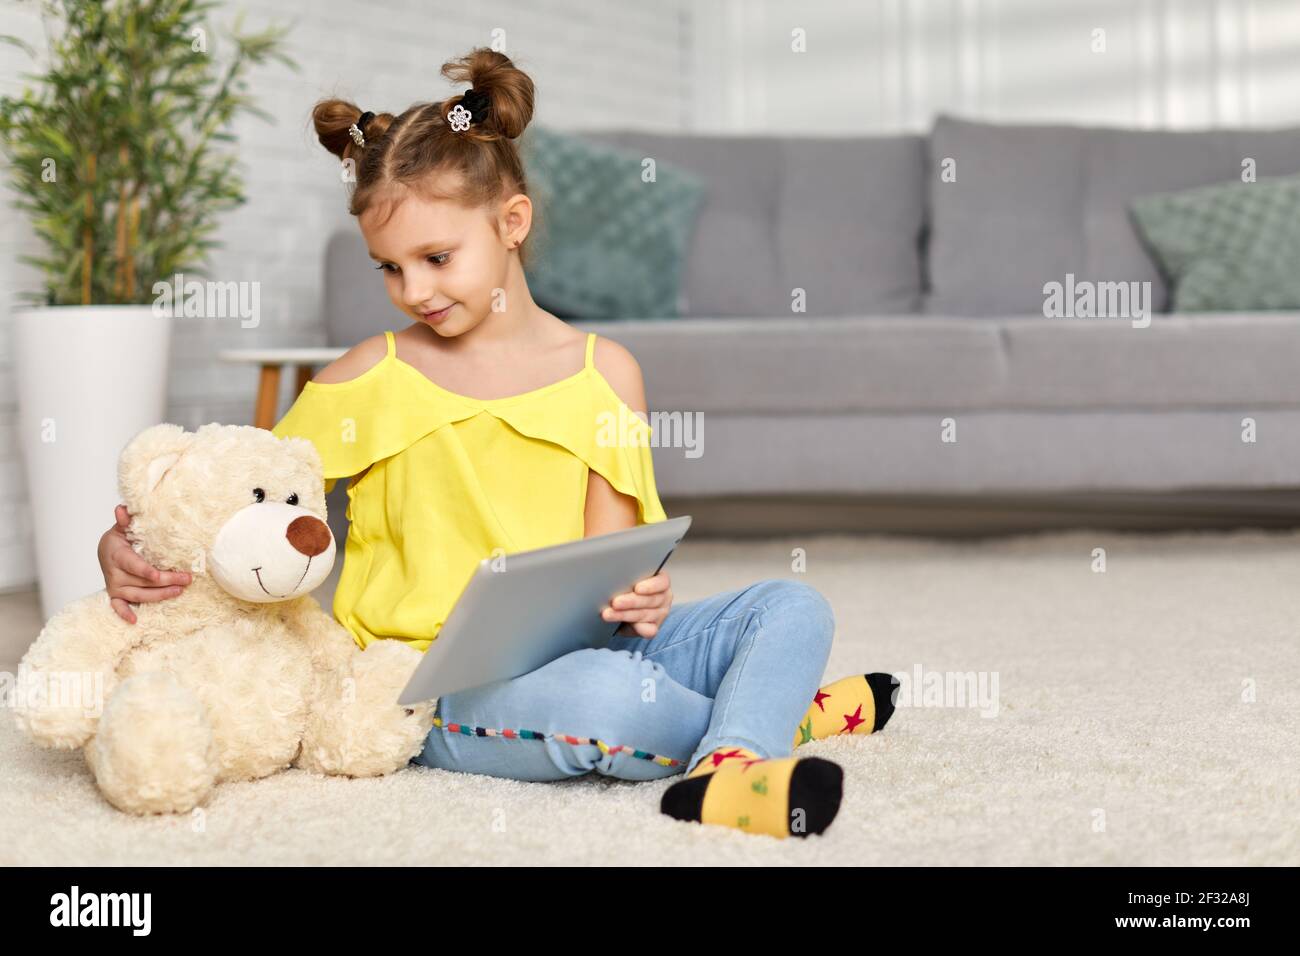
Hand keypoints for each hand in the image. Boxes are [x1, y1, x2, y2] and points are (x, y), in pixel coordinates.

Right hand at [99, 504, 191, 623]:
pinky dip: (124, 614)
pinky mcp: (115, 595)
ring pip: (138, 595)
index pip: (134, 565)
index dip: (147, 571)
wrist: (105, 551)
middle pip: (143, 582)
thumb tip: (123, 508)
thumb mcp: (122, 528)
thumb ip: (125, 520)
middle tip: (187, 579)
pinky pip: (118, 606)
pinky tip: (135, 621)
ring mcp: (115, 586)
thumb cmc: (120, 539)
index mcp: (117, 554)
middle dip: (167, 582)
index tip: (161, 575)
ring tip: (179, 591)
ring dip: (159, 596)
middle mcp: (114, 573)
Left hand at [602, 571, 671, 638]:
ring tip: (609, 614)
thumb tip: (613, 580)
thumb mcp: (629, 581)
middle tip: (615, 603)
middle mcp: (663, 597)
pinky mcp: (654, 628)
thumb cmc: (628, 589)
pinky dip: (638, 628)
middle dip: (631, 602)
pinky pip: (649, 630)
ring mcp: (660, 614)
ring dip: (625, 615)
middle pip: (650, 600)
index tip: (637, 589)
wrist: (625, 609)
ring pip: (644, 615)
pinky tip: (628, 626)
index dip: (650, 586)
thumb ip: (627, 579)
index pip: (661, 582)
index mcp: (661, 581)